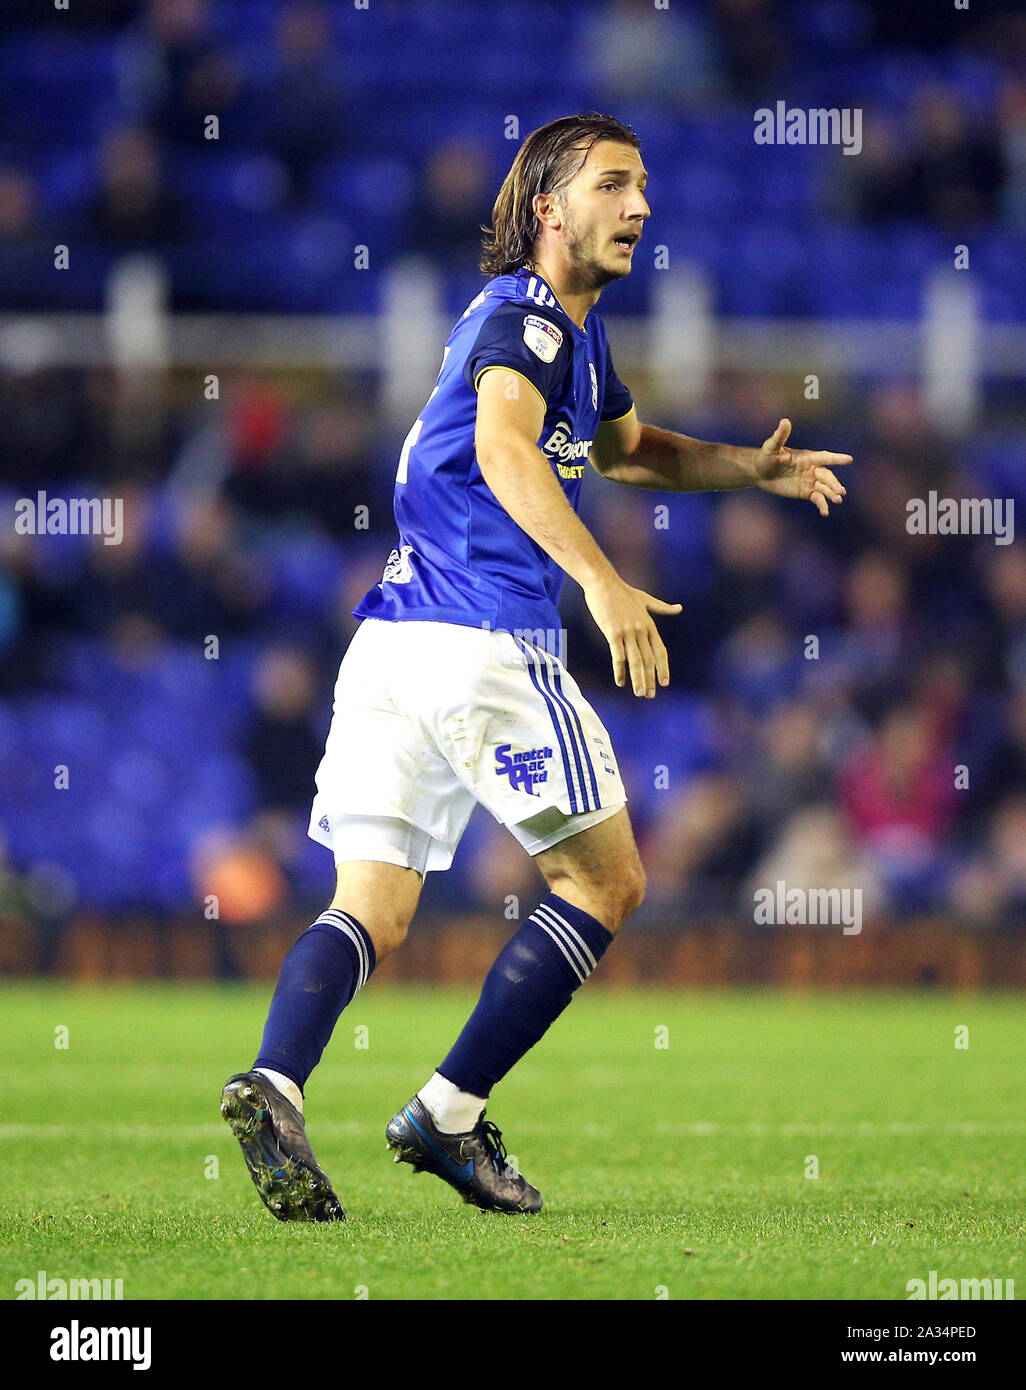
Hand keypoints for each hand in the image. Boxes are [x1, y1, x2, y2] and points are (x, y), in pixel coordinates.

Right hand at [583, 574, 681, 697]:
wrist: (603, 582)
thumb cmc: (622, 591)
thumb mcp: (646, 599)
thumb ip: (662, 607)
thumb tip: (680, 608)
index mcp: (649, 625)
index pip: (660, 651)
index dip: (663, 668)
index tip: (664, 682)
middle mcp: (641, 630)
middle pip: (649, 660)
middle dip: (650, 679)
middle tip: (650, 695)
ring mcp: (627, 632)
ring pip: (636, 661)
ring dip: (638, 679)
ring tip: (640, 693)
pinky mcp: (612, 633)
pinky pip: (618, 656)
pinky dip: (620, 670)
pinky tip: (620, 682)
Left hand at [754, 418, 851, 516]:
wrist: (759, 473)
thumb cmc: (765, 457)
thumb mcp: (771, 447)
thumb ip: (780, 436)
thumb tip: (784, 421)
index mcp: (806, 457)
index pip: (823, 457)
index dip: (836, 458)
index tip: (849, 459)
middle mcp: (811, 469)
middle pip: (827, 475)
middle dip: (834, 483)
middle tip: (840, 491)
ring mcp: (810, 481)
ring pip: (825, 487)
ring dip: (832, 493)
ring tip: (838, 500)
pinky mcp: (806, 492)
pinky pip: (817, 499)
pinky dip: (822, 505)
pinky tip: (825, 512)